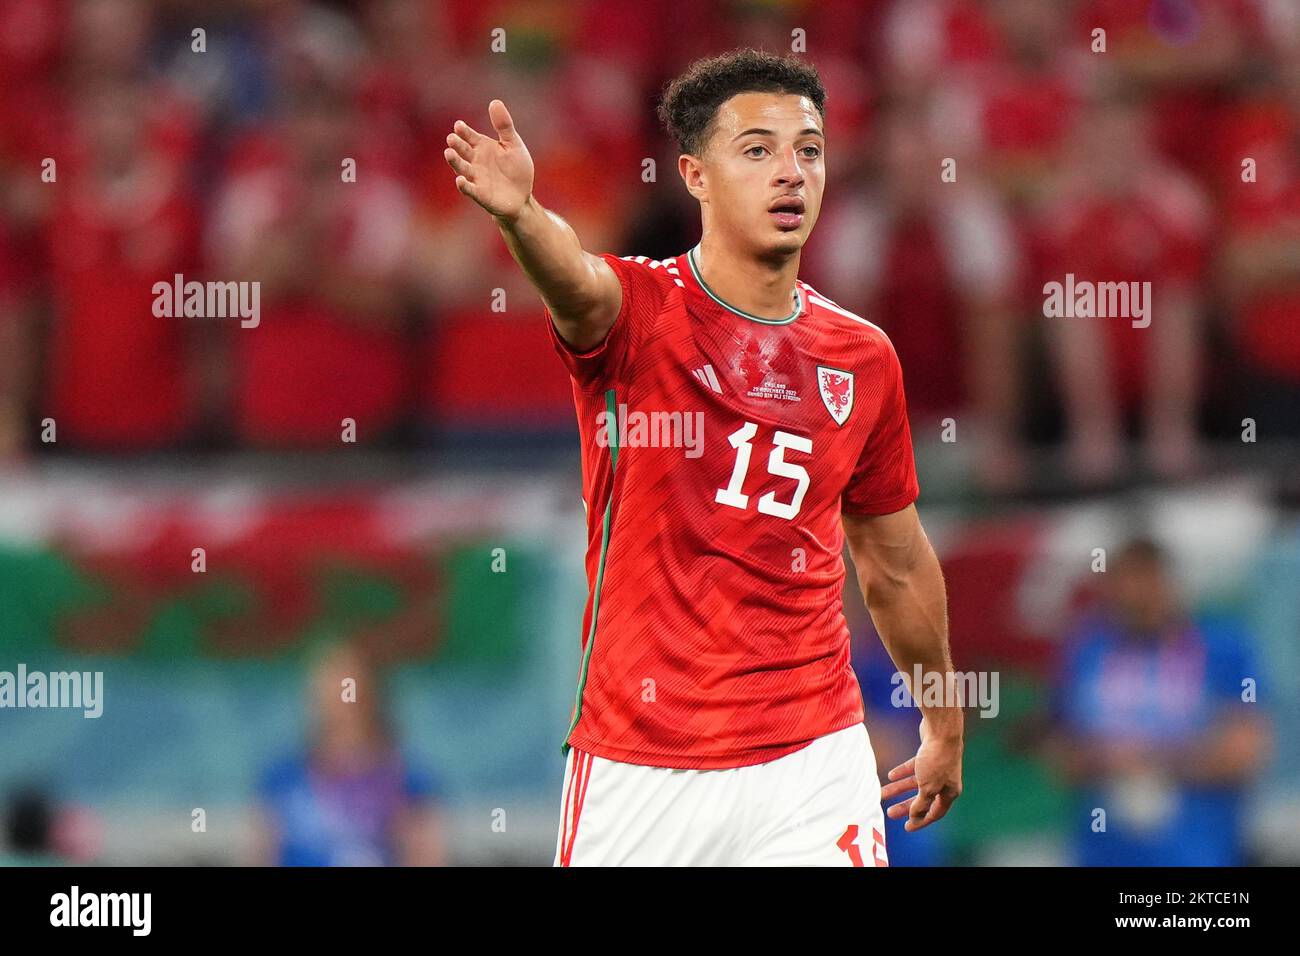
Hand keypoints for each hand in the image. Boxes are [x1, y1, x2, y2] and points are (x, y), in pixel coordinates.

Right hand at [444, 99, 534, 220]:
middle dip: (457, 145)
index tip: (459, 125)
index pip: (469, 136)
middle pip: (463, 150)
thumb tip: (495, 101)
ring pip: (462, 168)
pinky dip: (464, 186)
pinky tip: (460, 180)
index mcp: (482, 146)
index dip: (464, 131)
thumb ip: (504, 126)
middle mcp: (475, 161)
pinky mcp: (480, 194)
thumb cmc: (516, 169)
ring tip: (449, 153)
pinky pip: (470, 190)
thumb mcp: (513, 144)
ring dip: (455, 161)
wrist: (522, 196)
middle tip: (451, 138)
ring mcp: (476, 177)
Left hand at [881, 716, 962, 830]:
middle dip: (906, 806)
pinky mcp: (928, 755)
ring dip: (898, 789)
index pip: (935, 812)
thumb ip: (921, 803)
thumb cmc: (937, 760)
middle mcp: (945, 781)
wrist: (941, 730)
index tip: (907, 827)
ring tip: (881, 794)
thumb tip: (915, 816)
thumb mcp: (928, 787)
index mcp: (949, 792)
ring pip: (915, 783)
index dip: (921, 821)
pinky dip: (902, 772)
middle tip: (890, 813)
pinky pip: (913, 767)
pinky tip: (890, 775)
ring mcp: (936, 768)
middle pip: (923, 799)